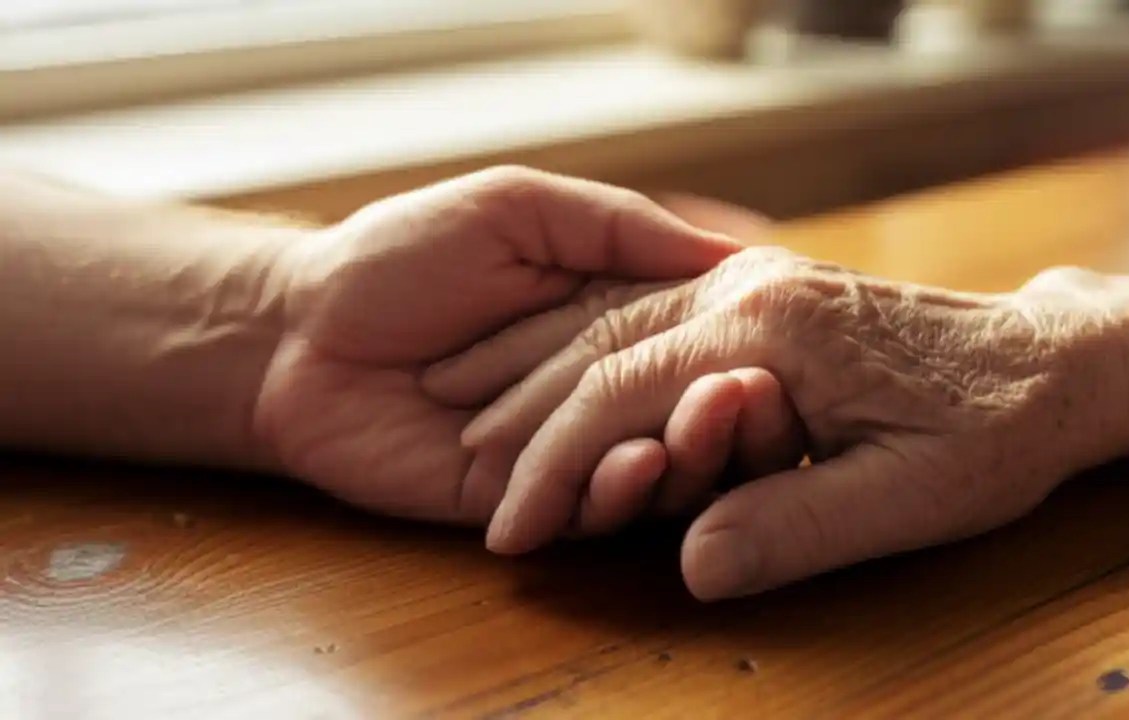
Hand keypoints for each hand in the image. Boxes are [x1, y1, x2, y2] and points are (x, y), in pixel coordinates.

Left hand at [252, 167, 748, 523]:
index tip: (779, 344)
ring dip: (681, 456)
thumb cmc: (396, 255)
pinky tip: (624, 465)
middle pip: (685, 413)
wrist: (293, 334)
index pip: (696, 339)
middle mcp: (594, 386)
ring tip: (691, 430)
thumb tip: (733, 251)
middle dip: (722, 413)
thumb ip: (620, 228)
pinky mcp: (520, 503)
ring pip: (647, 471)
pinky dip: (614, 493)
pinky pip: (583, 512)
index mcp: (608, 314)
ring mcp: (559, 448)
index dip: (738, 345)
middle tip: (748, 401)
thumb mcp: (519, 208)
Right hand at [461, 247, 1128, 598]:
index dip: (555, 469)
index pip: (622, 396)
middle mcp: (747, 289)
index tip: (508, 531)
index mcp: (772, 331)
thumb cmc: (993, 432)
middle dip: (526, 423)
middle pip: (598, 350)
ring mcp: (751, 283)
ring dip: (541, 381)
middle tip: (468, 483)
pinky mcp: (761, 295)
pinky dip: (585, 357)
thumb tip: (693, 568)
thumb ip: (799, 526)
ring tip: (481, 434)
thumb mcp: (913, 496)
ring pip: (611, 325)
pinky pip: (646, 318)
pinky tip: (550, 381)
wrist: (1052, 361)